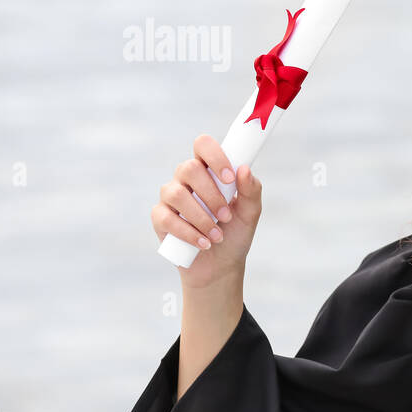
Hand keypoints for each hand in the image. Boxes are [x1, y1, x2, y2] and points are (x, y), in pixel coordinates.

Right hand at [150, 134, 262, 288]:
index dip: (214, 156)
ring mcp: (170, 197)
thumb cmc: (235, 233)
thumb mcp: (250, 212)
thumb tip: (244, 169)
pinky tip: (204, 244)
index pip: (203, 145)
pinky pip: (167, 218)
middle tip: (226, 216)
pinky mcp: (160, 218)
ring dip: (201, 217)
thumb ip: (251, 190)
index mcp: (209, 170)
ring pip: (176, 194)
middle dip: (210, 194)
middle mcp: (186, 179)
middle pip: (188, 168)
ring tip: (217, 235)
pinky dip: (188, 232)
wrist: (220, 265)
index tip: (230, 178)